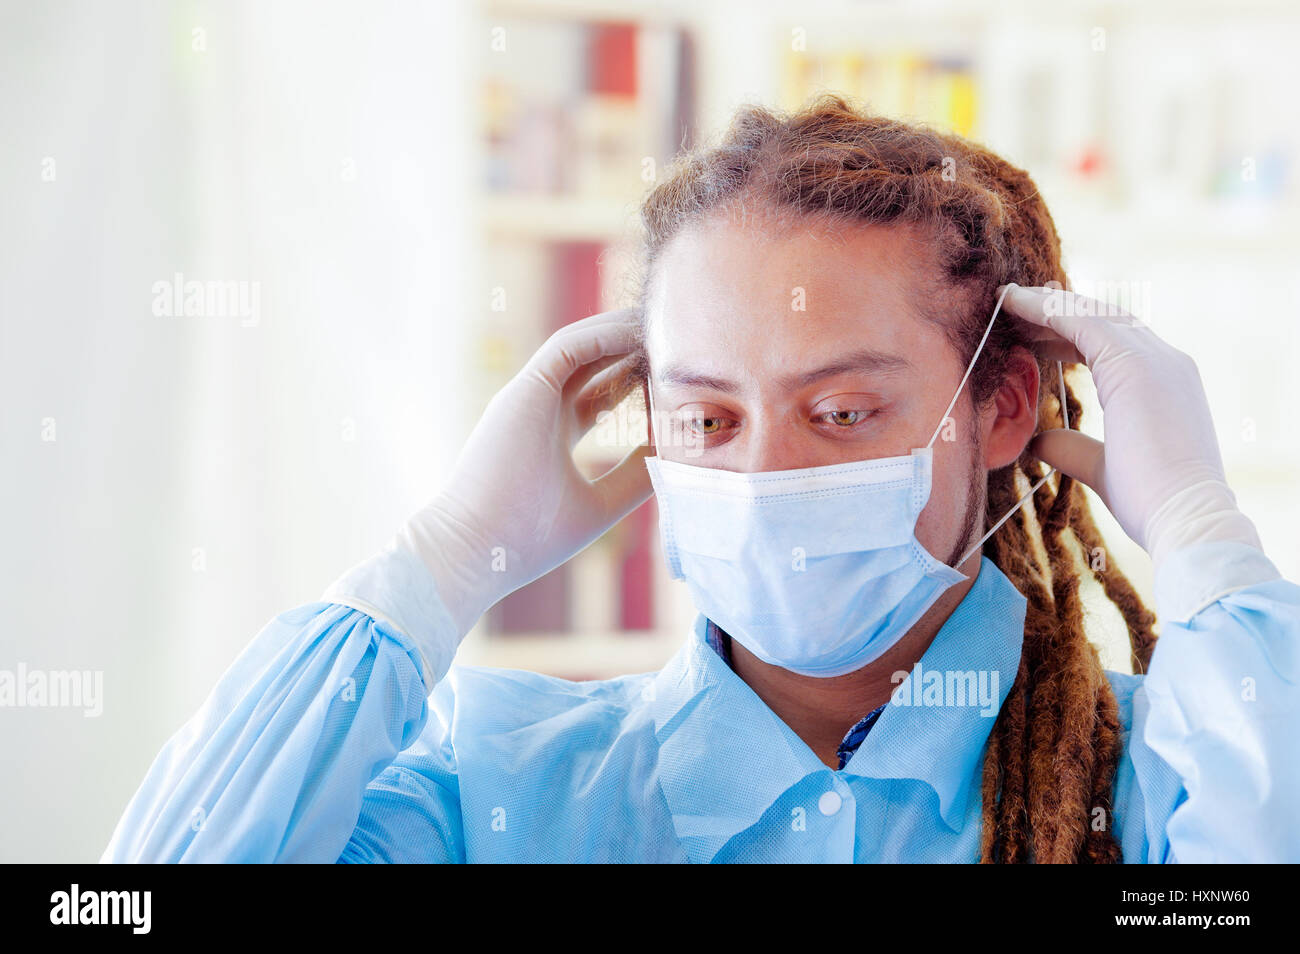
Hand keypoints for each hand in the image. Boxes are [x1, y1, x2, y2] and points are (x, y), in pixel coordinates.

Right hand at [397, 308, 653, 637]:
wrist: (479, 551)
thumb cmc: (530, 538)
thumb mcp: (600, 503)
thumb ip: (636, 475)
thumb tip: (678, 452)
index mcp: (552, 435)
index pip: (600, 395)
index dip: (637, 383)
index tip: (676, 379)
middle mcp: (539, 408)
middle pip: (594, 363)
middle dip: (635, 348)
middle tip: (680, 340)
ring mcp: (529, 395)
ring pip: (583, 345)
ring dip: (624, 332)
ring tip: (667, 323)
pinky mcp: (524, 389)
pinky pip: (570, 346)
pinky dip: (606, 334)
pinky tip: (640, 330)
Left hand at [996, 284, 1262, 569]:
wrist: (1185, 520)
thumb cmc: (1150, 502)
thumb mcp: (1102, 466)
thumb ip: (1072, 447)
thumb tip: (1038, 441)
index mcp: (1165, 382)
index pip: (1114, 342)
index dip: (1070, 333)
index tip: (1033, 333)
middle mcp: (1165, 361)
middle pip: (1103, 320)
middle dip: (1057, 311)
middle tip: (1015, 306)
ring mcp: (1155, 359)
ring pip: (1091, 314)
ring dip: (1046, 304)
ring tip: (1006, 299)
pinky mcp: (1134, 365)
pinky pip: (1080, 321)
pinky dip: (1045, 308)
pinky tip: (1013, 302)